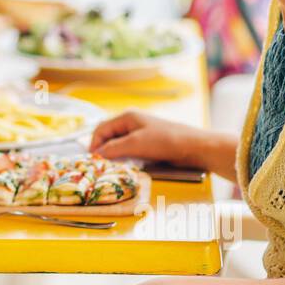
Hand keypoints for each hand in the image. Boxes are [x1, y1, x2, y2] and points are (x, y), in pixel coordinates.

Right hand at [90, 108, 206, 166]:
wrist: (192, 147)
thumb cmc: (164, 141)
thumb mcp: (135, 144)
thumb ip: (113, 148)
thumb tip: (96, 154)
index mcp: (127, 117)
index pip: (101, 128)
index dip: (94, 143)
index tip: (92, 159)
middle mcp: (131, 123)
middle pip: (109, 135)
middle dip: (102, 149)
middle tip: (99, 165)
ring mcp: (140, 133)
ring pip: (119, 144)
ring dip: (113, 154)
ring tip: (109, 167)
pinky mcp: (147, 143)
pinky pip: (129, 149)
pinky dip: (124, 157)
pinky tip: (124, 165)